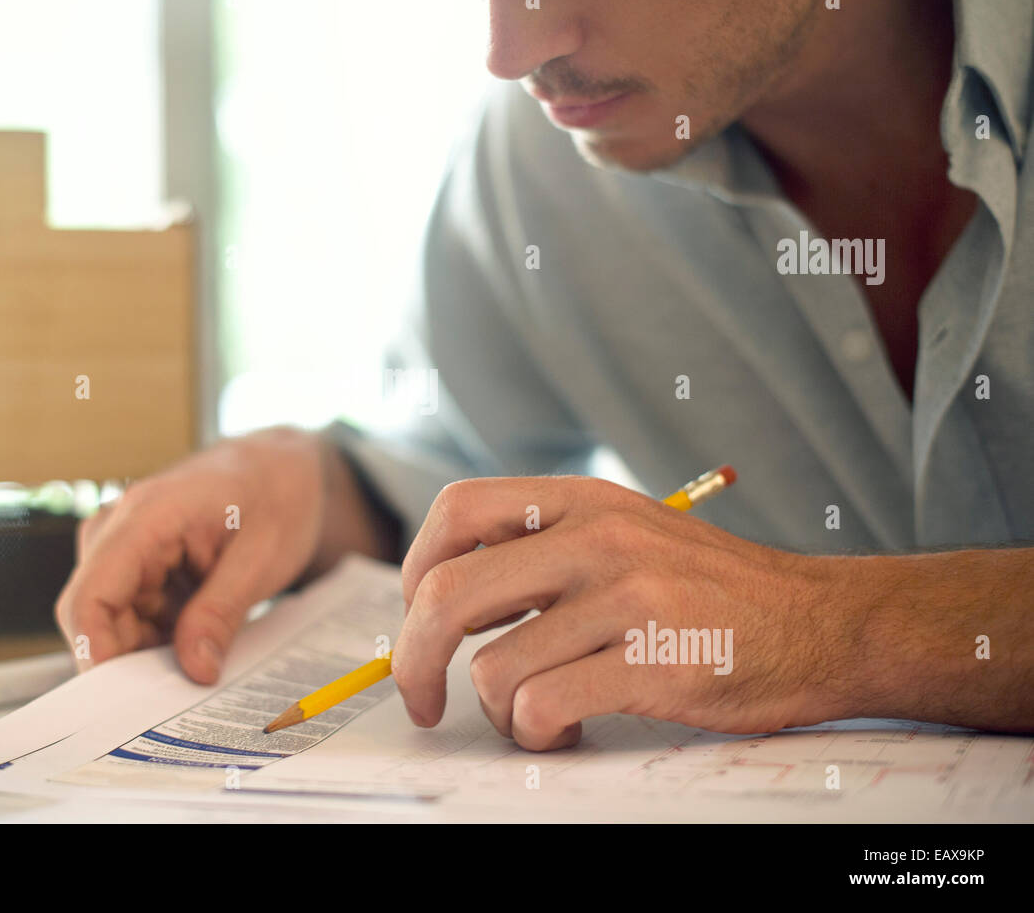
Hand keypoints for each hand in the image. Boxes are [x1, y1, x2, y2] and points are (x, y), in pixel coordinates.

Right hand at [54, 427, 328, 681]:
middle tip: (179, 696)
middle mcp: (118, 531)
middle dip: (129, 662)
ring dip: (150, 651)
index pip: (89, 596)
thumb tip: (194, 671)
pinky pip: (133, 617)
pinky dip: (161, 638)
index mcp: (144, 516)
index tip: (123, 700)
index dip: (96, 653)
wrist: (282, 469)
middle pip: (96, 617)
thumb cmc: (275, 497)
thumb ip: (221, 613)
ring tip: (203, 661)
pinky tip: (199, 643)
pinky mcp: (137, 566)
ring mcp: (124, 548)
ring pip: (114, 623)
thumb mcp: (262, 558)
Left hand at [390, 476, 865, 749]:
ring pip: (493, 668)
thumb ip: (545, 552)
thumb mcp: (627, 535)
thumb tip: (442, 602)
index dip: (415, 570)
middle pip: (448, 593)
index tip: (418, 619)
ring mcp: (628, 597)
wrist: (822, 622)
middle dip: (413, 659)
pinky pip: (543, 706)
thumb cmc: (710, 592)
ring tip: (537, 718)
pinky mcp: (656, 661)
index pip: (456, 511)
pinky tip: (565, 731)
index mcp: (582, 501)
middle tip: (420, 699)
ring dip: (497, 713)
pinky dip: (536, 734)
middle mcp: (599, 537)